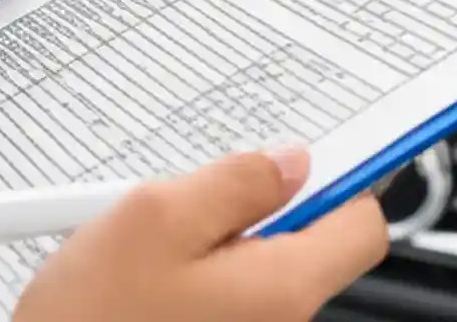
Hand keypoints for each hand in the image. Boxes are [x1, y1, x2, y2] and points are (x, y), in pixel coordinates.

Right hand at [14, 149, 389, 321]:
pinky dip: (201, 269)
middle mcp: (280, 321)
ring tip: (155, 241)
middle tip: (198, 197)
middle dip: (262, 207)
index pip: (362, 227)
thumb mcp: (155, 219)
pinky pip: (231, 292)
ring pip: (262, 263)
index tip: (318, 151)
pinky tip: (149, 273)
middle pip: (310, 242)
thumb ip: (234, 182)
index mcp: (281, 287)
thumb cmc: (93, 319)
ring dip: (220, 237)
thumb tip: (292, 162)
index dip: (346, 179)